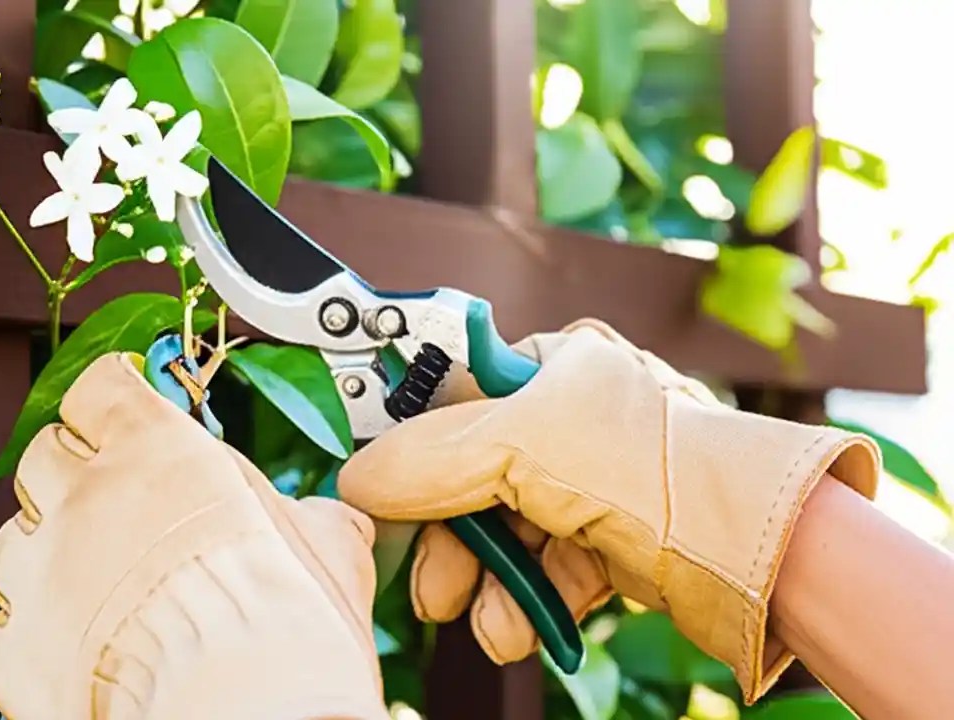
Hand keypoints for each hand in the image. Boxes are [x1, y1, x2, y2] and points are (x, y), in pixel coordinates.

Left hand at [0, 353, 386, 719]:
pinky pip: (6, 628)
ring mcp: (40, 573)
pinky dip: (34, 636)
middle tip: (114, 508)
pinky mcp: (18, 649)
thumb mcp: (324, 544)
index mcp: (155, 450)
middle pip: (45, 456)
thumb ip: (308, 517)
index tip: (123, 415)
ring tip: (95, 588)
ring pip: (13, 540)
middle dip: (74, 477)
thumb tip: (330, 520)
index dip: (113, 404)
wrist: (246, 713)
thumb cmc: (286, 627)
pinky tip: (77, 650)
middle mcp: (84, 498)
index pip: (100, 388)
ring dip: (48, 555)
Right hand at [338, 320, 879, 702]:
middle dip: (448, 539)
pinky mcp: (615, 536)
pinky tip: (518, 627)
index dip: (407, 442)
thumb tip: (357, 477)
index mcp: (554, 365)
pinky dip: (527, 598)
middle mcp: (574, 417)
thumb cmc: (658, 470)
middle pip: (472, 475)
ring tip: (480, 621)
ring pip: (508, 530)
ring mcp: (597, 480)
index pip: (452, 393)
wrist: (765, 553)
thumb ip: (429, 457)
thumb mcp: (522, 446)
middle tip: (427, 584)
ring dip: (486, 581)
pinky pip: (547, 564)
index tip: (370, 485)